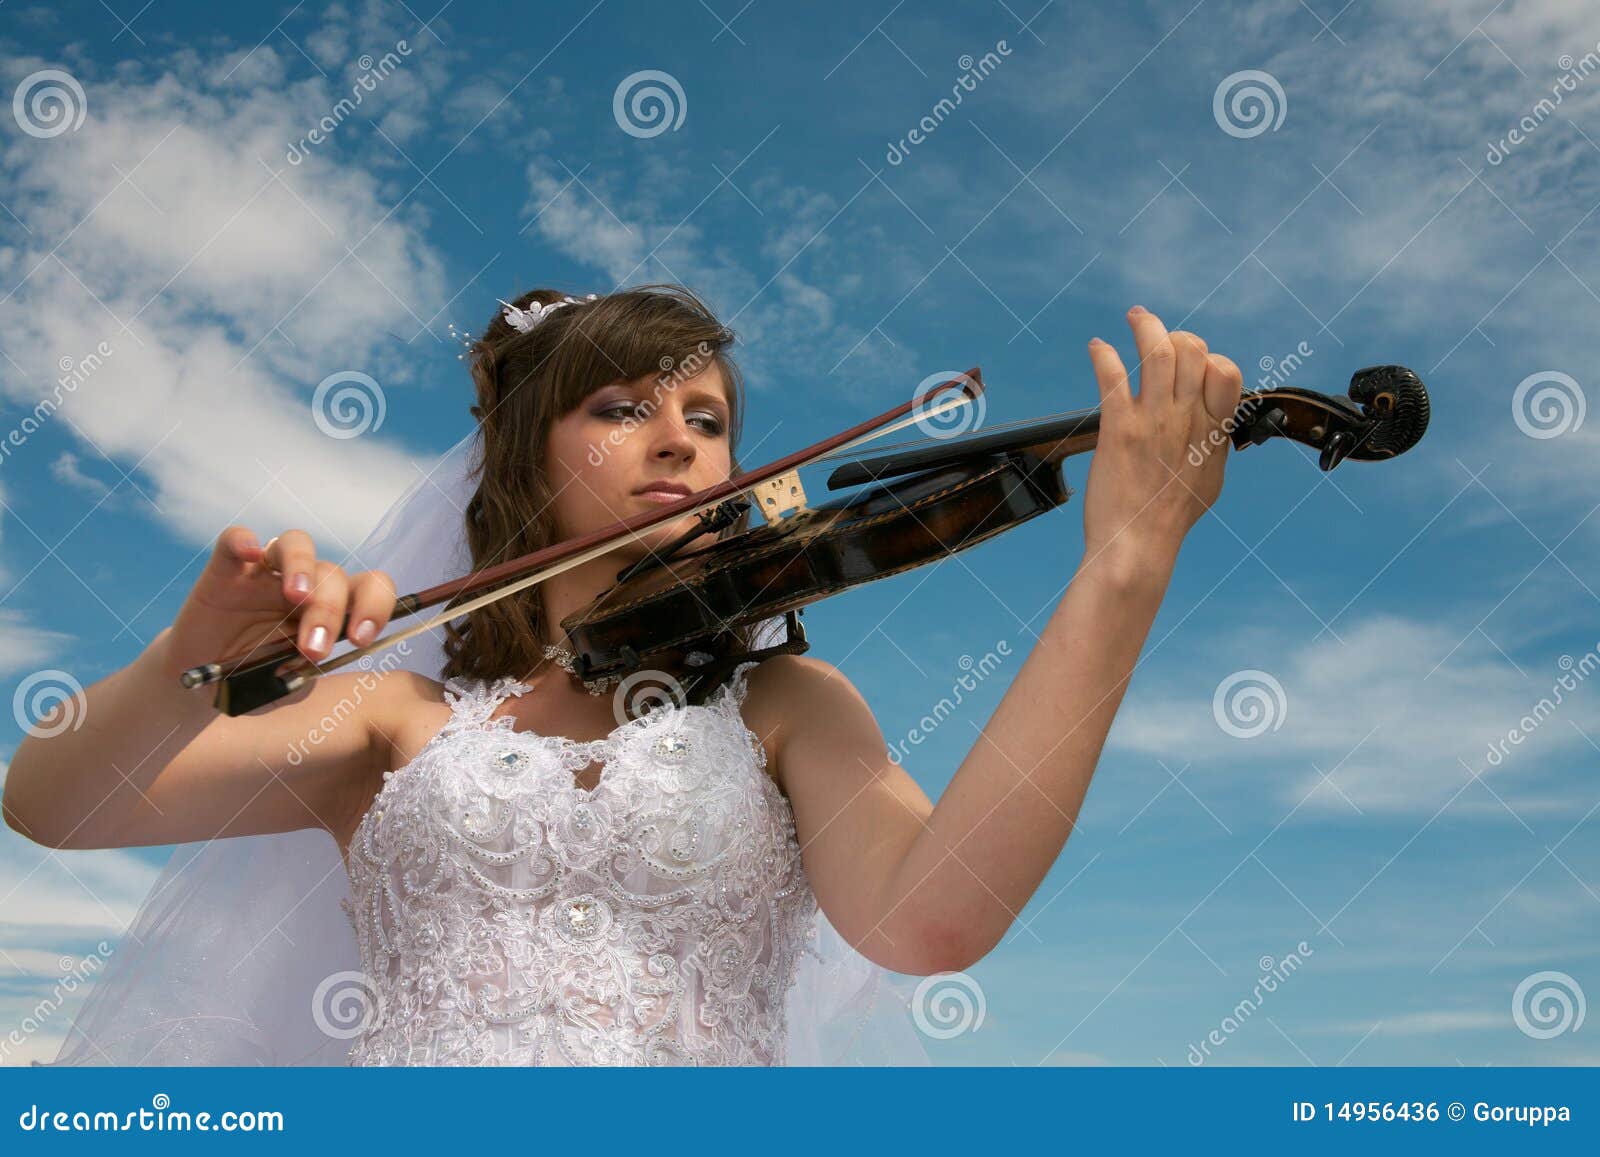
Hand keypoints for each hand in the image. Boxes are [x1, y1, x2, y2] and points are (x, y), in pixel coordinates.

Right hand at [164, 527, 398, 677]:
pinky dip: (243, 541)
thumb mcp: (287, 685)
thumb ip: (303, 674)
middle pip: (333, 574)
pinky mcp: (225, 570)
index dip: (375, 607)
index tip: (360, 639)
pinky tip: (249, 553)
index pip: (368, 588)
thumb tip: (310, 661)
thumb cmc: (255, 679)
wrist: (204, 683)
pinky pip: (234, 539)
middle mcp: (304, 585)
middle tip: (314, 649)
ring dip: (302, 568)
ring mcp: (264, 573)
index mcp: (331, 609)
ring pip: (297, 544)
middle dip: (330, 610)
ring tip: (296, 597)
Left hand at [1081, 305, 1242, 567]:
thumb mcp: (1210, 481)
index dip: (1209, 359)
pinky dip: (1104, 355)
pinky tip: (1096, 347)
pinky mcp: (1120, 430)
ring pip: (1158, 352)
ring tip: (1136, 317)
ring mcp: (1154, 421)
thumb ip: (1213, 448)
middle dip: (1176, 335)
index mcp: (1211, 430)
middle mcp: (1186, 419)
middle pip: (1192, 351)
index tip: (1190, 367)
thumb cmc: (1170, 520)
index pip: (1225, 371)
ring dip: (1145, 326)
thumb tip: (1217, 433)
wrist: (1139, 546)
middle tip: (1157, 337)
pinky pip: (1113, 378)